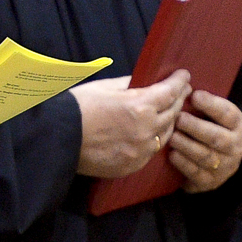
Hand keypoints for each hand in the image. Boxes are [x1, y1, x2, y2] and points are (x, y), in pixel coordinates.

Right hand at [73, 70, 192, 178]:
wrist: (58, 139)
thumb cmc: (78, 108)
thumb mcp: (106, 87)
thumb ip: (131, 84)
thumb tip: (146, 82)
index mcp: (140, 107)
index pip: (170, 92)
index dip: (180, 82)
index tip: (184, 76)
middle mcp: (146, 131)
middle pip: (173, 113)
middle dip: (179, 99)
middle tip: (182, 91)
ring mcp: (140, 151)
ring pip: (166, 134)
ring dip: (170, 121)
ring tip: (170, 111)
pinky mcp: (132, 166)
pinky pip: (151, 151)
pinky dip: (154, 140)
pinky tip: (152, 133)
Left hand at [169, 89, 241, 193]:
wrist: (219, 165)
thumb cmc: (211, 131)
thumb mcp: (214, 117)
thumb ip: (204, 106)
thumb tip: (183, 86)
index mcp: (239, 126)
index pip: (229, 114)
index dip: (212, 104)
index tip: (195, 95)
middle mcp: (236, 147)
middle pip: (216, 137)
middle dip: (197, 127)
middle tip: (179, 118)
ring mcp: (225, 167)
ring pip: (206, 156)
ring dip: (187, 146)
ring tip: (172, 136)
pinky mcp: (210, 182)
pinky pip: (196, 173)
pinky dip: (183, 164)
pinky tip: (172, 155)